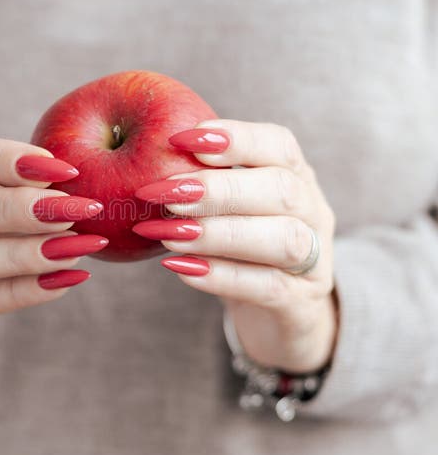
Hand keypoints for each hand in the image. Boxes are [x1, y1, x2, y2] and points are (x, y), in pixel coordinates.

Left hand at [133, 120, 338, 373]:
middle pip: (281, 190)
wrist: (281, 316)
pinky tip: (181, 268)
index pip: (278, 144)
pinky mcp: (301, 304)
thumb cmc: (243, 249)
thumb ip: (204, 180)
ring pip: (282, 240)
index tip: (181, 139)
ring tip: (167, 234)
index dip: (235, 137)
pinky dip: (223, 276)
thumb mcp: (232, 208)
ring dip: (219, 233)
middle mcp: (314, 213)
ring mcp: (314, 261)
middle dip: (219, 188)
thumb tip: (140, 152)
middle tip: (164, 193)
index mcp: (297, 176)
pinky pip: (268, 287)